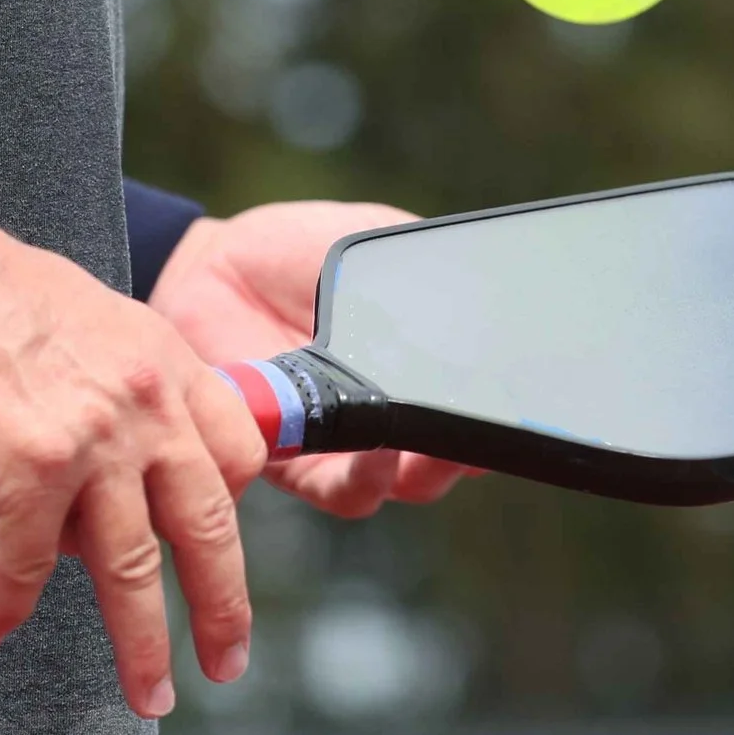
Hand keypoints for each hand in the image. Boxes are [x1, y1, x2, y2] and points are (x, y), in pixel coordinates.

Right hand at [0, 189, 266, 717]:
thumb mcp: (97, 327)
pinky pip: (23, 565)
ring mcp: (91, 442)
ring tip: (147, 695)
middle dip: (223, 610)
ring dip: (139, 646)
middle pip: (206, 530)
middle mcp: (146, 407)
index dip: (227, 512)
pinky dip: (3, 606)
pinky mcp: (25, 469)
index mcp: (168, 368)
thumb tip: (123, 471)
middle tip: (227, 664)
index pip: (235, 458)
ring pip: (131, 569)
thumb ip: (129, 394)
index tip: (215, 556)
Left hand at [148, 201, 477, 517]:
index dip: (497, 419)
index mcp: (414, 374)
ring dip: (428, 473)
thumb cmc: (297, 255)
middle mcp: (385, 420)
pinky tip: (376, 443)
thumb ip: (427, 271)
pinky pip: (340, 490)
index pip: (469, 414)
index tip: (517, 403)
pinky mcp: (292, 459)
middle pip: (444, 463)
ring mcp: (340, 445)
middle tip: (480, 430)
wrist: (215, 264)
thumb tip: (480, 292)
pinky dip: (367, 477)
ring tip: (436, 445)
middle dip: (471, 454)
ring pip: (400, 488)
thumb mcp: (377, 244)